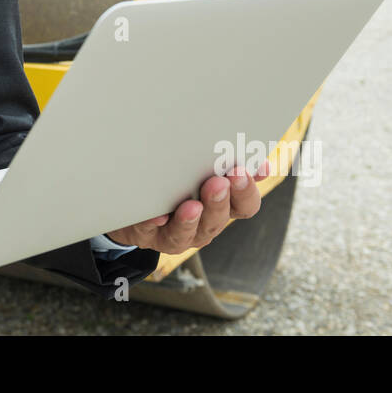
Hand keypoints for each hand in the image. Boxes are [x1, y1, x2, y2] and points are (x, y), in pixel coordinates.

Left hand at [104, 161, 267, 253]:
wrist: (134, 204)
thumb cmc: (178, 182)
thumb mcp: (203, 171)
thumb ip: (225, 164)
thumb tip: (256, 158)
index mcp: (221, 208)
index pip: (245, 206)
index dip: (246, 192)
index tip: (242, 171)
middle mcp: (202, 226)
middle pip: (217, 220)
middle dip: (219, 201)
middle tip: (220, 182)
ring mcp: (175, 234)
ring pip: (186, 233)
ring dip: (191, 219)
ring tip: (192, 205)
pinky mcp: (146, 234)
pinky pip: (149, 230)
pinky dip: (154, 222)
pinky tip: (157, 215)